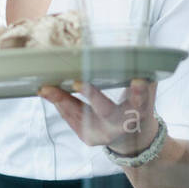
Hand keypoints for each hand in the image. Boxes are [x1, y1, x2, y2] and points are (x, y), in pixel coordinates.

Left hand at [38, 78, 157, 154]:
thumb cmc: (135, 106)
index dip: (140, 92)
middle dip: (92, 96)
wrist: (130, 138)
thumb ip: (141, 75)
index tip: (138, 80)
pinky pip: (71, 118)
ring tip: (45, 88)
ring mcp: (103, 134)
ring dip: (62, 99)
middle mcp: (121, 125)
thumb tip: (136, 49)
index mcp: (139, 112)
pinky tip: (47, 92)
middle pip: (106, 110)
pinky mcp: (88, 137)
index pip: (142, 101)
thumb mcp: (143, 92)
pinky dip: (60, 102)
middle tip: (77, 82)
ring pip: (81, 114)